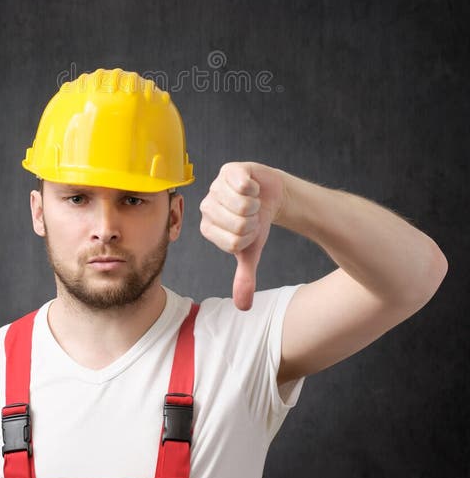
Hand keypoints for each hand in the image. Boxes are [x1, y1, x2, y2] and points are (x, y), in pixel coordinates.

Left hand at [199, 162, 285, 310]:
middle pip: (238, 223)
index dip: (249, 237)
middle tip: (252, 215)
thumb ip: (244, 277)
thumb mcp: (251, 251)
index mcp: (208, 228)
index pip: (233, 242)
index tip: (249, 230)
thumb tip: (243, 306)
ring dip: (256, 204)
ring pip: (242, 204)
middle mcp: (207, 206)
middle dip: (254, 221)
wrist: (269, 197)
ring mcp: (216, 186)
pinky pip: (244, 184)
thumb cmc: (256, 223)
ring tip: (252, 201)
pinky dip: (255, 188)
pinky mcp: (229, 170)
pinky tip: (252, 187)